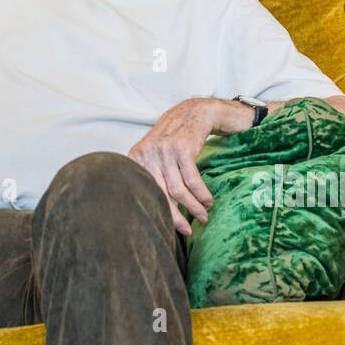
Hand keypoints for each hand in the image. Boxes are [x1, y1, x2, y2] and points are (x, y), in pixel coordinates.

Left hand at [127, 97, 220, 236]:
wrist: (191, 113)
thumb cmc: (172, 140)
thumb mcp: (153, 153)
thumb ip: (151, 176)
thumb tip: (154, 210)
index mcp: (136, 158)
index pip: (144, 192)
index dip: (157, 213)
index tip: (168, 228)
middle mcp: (147, 154)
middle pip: (160, 194)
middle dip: (175, 216)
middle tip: (187, 231)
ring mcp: (164, 151)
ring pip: (178, 189)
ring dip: (193, 207)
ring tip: (203, 216)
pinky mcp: (181, 149)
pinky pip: (192, 180)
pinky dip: (201, 194)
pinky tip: (208, 201)